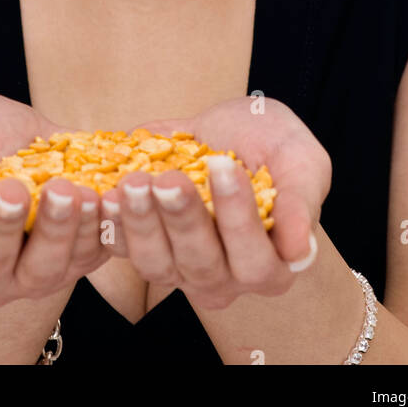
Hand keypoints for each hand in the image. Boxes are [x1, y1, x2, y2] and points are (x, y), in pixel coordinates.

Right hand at [0, 91, 105, 304]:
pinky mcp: (76, 258)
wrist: (15, 136)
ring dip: (59, 231)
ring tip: (68, 191)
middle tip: (16, 188)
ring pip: (44, 269)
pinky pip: (91, 254)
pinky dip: (102, 228)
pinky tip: (106, 196)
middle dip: (5, 226)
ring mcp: (31, 271)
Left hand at [99, 96, 331, 309]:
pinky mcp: (144, 247)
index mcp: (271, 266)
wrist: (235, 129)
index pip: (254, 258)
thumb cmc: (276, 146)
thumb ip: (300, 203)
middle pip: (201, 264)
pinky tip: (106, 194)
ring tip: (134, 182)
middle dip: (182, 219)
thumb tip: (299, 249)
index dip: (237, 216)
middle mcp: (225, 277)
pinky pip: (120, 247)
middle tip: (169, 180)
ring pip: (156, 263)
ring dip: (141, 223)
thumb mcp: (301, 161)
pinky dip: (111, 223)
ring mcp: (180, 268)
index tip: (224, 166)